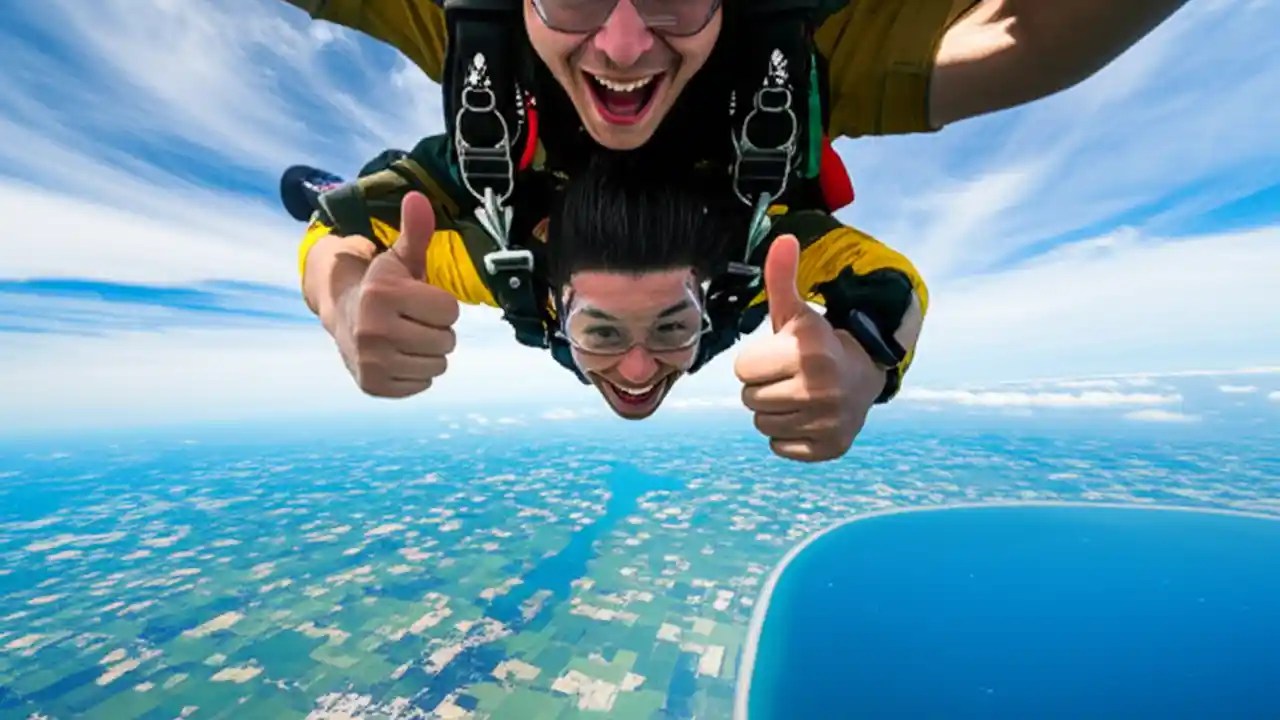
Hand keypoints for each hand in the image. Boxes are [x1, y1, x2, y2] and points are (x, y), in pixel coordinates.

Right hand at [330, 192, 460, 397]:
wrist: (342, 316)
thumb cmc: (383, 285)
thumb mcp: (400, 258)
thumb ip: (416, 231)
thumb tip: (418, 198)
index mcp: (382, 293)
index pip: (450, 310)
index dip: (440, 304)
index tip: (419, 299)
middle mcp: (373, 329)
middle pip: (447, 340)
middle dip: (437, 329)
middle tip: (413, 320)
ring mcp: (371, 361)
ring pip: (438, 365)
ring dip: (429, 352)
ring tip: (407, 337)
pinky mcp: (372, 385)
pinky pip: (422, 384)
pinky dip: (416, 373)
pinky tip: (398, 356)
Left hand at [734, 234, 883, 461]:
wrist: (864, 376)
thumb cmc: (817, 343)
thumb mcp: (797, 313)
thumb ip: (782, 279)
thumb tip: (783, 239)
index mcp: (809, 353)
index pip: (743, 369)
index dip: (755, 361)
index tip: (777, 357)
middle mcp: (821, 389)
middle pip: (750, 399)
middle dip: (762, 387)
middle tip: (787, 377)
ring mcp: (828, 422)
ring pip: (762, 425)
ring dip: (773, 412)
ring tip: (795, 396)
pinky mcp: (830, 447)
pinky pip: (780, 447)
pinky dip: (787, 436)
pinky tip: (805, 417)